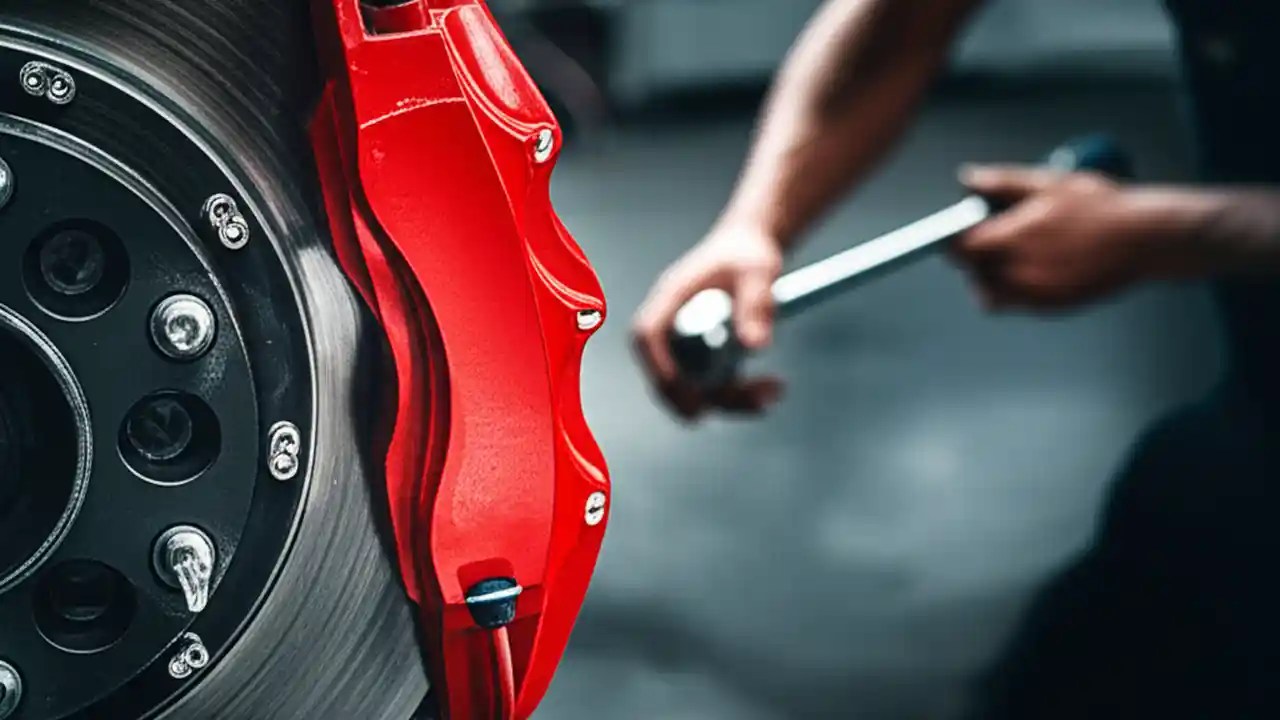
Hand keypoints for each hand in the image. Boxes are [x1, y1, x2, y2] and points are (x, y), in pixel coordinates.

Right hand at [632, 223, 784, 418]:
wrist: (749, 249)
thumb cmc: (747, 252)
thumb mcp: (758, 272)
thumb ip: (755, 305)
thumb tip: (755, 347)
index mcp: (672, 295)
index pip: (648, 333)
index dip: (658, 364)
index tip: (683, 389)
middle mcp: (672, 322)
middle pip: (666, 370)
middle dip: (696, 396)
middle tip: (735, 407)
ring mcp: (686, 341)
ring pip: (693, 385)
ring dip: (729, 399)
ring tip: (773, 391)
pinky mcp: (703, 354)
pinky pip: (712, 385)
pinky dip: (738, 394)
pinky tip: (772, 389)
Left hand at [952, 166, 1154, 310]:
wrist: (1145, 239)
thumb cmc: (1103, 208)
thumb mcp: (1048, 182)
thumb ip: (1002, 182)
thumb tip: (969, 179)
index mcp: (1012, 239)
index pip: (959, 249)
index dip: (955, 239)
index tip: (959, 232)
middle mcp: (1018, 272)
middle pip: (972, 272)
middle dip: (975, 256)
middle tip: (994, 236)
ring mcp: (1034, 294)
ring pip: (989, 293)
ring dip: (991, 276)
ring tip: (1014, 254)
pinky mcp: (1049, 307)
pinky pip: (1015, 303)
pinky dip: (1014, 289)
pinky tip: (1036, 267)